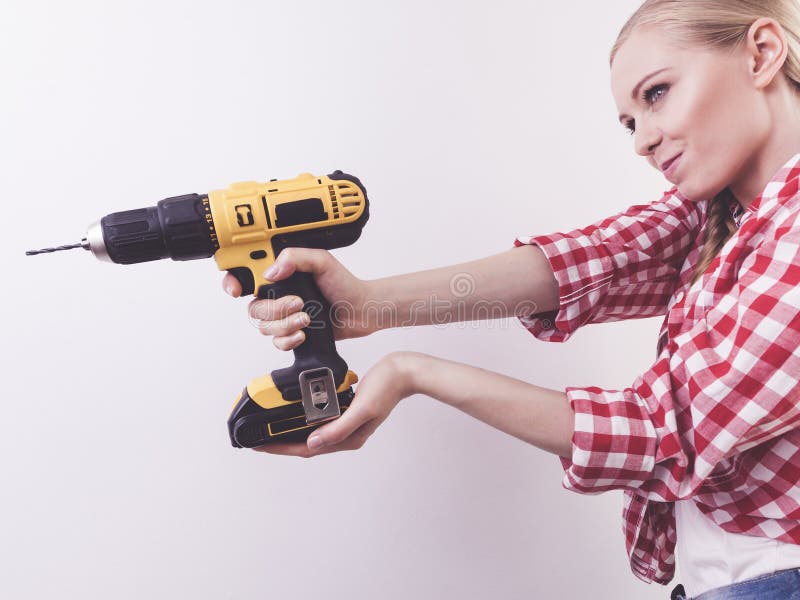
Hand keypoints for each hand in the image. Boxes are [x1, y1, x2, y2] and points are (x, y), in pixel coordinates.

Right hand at [221, 247, 373, 349]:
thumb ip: (296, 258)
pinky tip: (304, 334)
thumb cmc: (343, 284)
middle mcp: (278, 295)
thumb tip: (271, 271)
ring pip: (264, 327)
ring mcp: (284, 315)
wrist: (361, 310)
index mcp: (281, 274)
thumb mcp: (321, 261)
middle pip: (254, 307)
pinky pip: (277, 342)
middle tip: (298, 303)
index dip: (233, 282)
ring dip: (285, 324)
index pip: (246, 276)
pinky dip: (289, 339)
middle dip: (274, 309)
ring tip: (307, 318)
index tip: (236, 289)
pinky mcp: (293, 333)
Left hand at [252, 352, 421, 456]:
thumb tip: (313, 443)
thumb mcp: (362, 408)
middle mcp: (346, 436)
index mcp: (350, 439)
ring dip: (290, 434)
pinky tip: (293, 415)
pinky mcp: (346, 413)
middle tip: (257, 441)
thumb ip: (339, 427)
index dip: (282, 448)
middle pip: (306, 445)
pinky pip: (319, 422)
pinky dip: (303, 421)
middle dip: (281, 444)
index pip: (308, 450)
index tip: (261, 446)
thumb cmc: (386, 388)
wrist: (402, 372)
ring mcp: (346, 425)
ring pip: (311, 434)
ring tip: (269, 431)